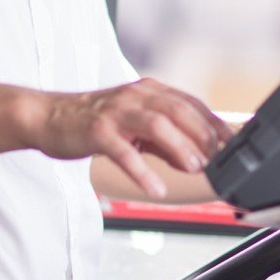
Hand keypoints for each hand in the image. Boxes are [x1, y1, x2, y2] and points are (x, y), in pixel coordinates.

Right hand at [26, 79, 233, 199]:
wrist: (47, 117)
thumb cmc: (93, 122)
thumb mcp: (134, 127)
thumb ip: (164, 140)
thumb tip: (195, 159)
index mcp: (147, 92)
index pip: (190, 103)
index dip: (213, 123)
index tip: (232, 143)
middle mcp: (135, 97)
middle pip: (178, 110)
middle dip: (203, 134)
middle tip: (217, 158)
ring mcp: (116, 112)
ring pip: (157, 124)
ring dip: (180, 147)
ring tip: (195, 168)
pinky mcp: (97, 131)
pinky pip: (124, 152)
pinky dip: (143, 171)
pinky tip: (156, 187)